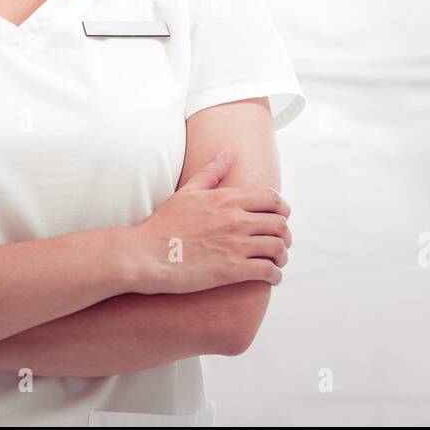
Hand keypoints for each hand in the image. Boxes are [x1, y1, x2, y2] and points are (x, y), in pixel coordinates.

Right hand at [127, 147, 290, 293]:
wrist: (145, 254)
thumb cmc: (163, 225)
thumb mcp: (187, 192)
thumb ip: (211, 172)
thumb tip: (228, 152)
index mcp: (228, 199)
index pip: (273, 199)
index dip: (282, 210)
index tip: (279, 218)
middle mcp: (237, 219)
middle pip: (280, 224)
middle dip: (284, 234)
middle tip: (279, 242)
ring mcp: (236, 245)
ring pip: (278, 247)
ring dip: (282, 256)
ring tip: (276, 261)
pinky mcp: (233, 270)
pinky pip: (268, 271)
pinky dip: (275, 275)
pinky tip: (270, 278)